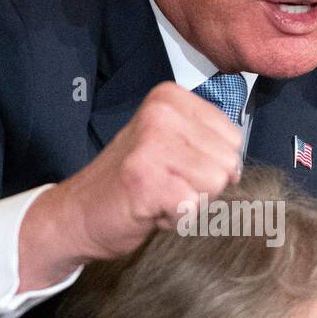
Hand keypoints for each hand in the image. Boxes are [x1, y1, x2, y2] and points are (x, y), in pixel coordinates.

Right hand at [18, 83, 242, 288]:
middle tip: (165, 186)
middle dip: (202, 186)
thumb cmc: (131, 183)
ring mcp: (151, 144)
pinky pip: (193, 206)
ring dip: (190, 202)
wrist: (78, 214)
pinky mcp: (144, 179)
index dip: (210, 165)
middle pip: (227, 162)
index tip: (175, 169)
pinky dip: (176, 218)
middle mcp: (161, 113)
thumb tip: (238, 167)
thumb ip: (208, 145)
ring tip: (158, 196)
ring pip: (215, 184)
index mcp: (170, 99)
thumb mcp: (172, 146)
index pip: (233, 138)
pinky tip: (150, 210)